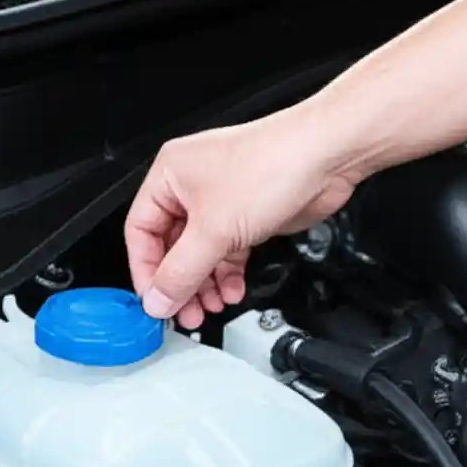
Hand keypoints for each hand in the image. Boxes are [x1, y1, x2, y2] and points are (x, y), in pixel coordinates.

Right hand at [124, 104, 368, 328]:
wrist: (326, 156)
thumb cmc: (272, 164)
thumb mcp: (214, 230)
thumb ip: (181, 271)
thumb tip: (158, 299)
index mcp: (169, 175)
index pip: (140, 230)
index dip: (146, 269)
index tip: (156, 299)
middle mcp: (191, 185)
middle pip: (171, 245)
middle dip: (179, 282)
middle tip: (183, 311)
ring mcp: (221, 199)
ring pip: (200, 252)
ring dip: (204, 283)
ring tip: (209, 306)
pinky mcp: (247, 213)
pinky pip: (227, 250)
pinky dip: (227, 273)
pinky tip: (232, 290)